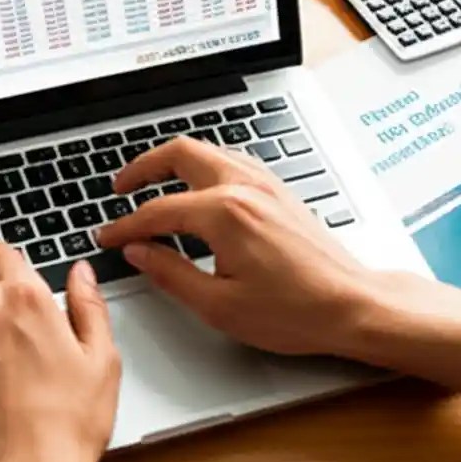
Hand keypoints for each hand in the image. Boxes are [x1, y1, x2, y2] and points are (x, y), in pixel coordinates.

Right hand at [97, 137, 395, 358]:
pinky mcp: (279, 191)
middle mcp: (245, 187)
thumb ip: (170, 274)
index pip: (157, 210)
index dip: (125, 225)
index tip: (108, 236)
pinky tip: (196, 188)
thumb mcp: (219, 305)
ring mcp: (265, 184)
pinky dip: (202, 166)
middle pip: (179, 153)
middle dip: (142, 167)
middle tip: (119, 188)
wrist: (352, 306)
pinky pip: (230, 160)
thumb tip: (139, 254)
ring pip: (207, 150)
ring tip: (151, 183)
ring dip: (172, 161)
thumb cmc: (297, 311)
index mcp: (225, 213)